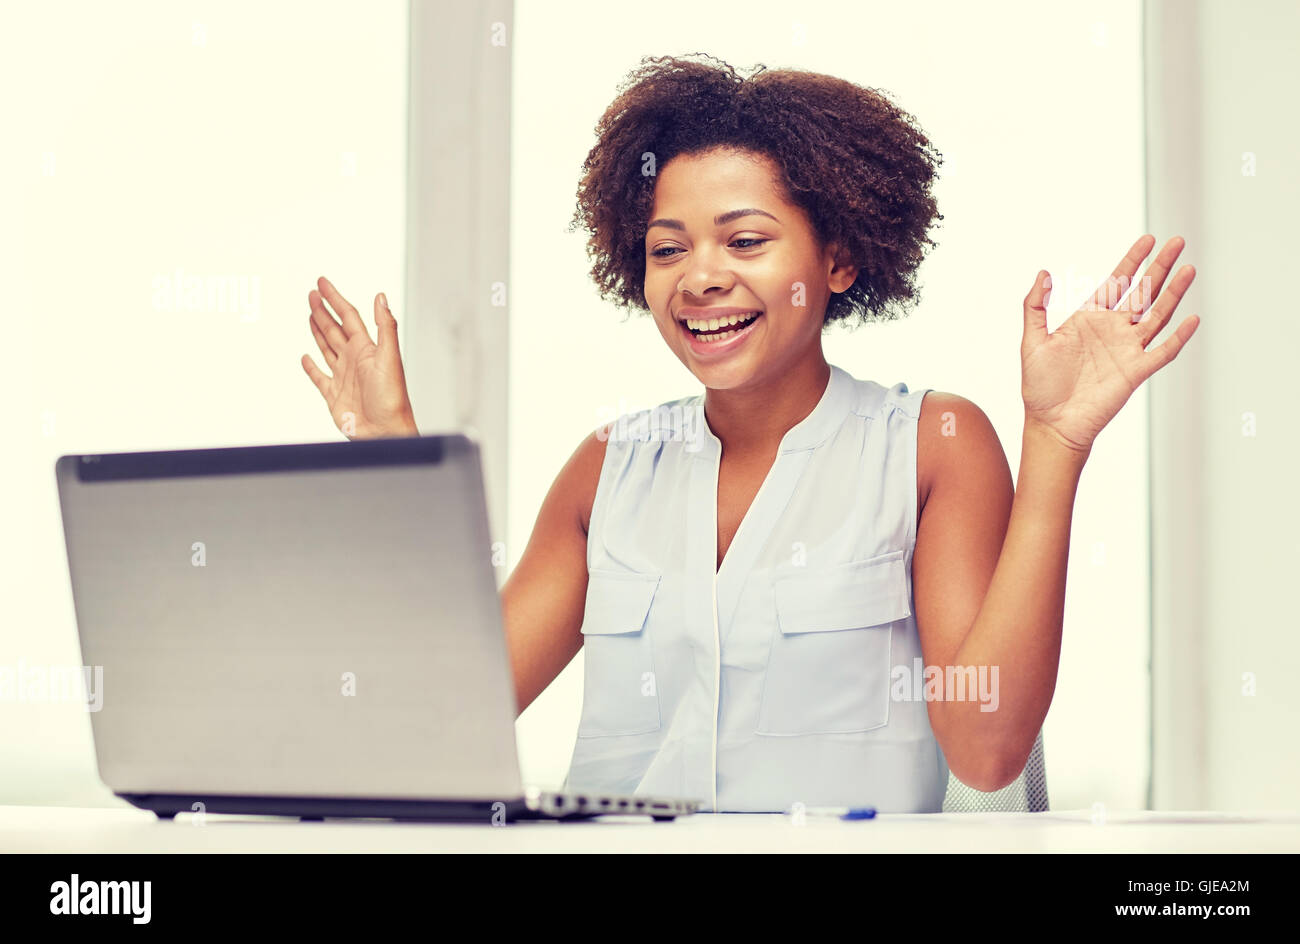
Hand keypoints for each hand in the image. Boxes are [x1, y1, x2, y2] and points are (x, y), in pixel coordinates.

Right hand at [302, 276, 417, 438]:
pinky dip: (311, 367)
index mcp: (367, 349)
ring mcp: (344, 377)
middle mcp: (355, 360)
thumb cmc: (392, 398)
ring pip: (327, 347)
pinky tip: (306, 358)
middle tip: (312, 294)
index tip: (322, 283)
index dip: (335, 298)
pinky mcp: (334, 395)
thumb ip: (385, 326)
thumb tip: (381, 298)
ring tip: (310, 314)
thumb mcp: (390, 357)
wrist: (385, 431)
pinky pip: (319, 377)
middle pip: (335, 329)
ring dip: (318, 330)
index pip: (348, 317)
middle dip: (323, 310)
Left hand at [1020, 234, 1200, 454]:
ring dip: (1174, 293)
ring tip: (1189, 269)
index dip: (1133, 261)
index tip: (1149, 239)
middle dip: (1160, 267)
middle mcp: (1113, 330)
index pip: (1116, 283)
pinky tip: (1192, 319)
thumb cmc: (1039, 386)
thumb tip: (1043, 273)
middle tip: (1178, 242)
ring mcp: (1127, 350)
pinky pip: (1163, 352)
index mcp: (1090, 319)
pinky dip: (1178, 337)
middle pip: (1143, 292)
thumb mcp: (1032, 341)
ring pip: (1157, 315)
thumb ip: (1035, 306)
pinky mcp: (1136, 372)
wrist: (1051, 423)